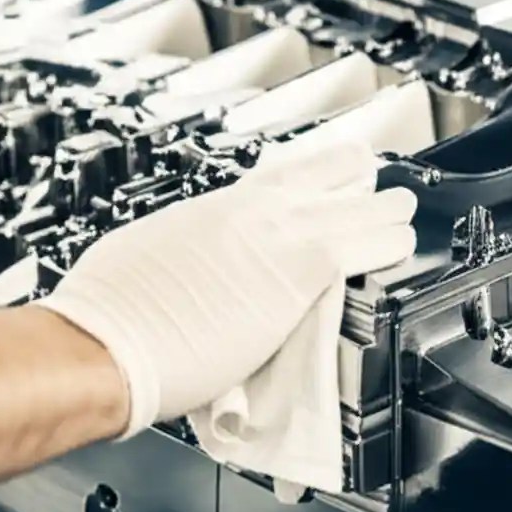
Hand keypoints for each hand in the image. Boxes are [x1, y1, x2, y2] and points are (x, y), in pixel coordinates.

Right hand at [37, 139, 417, 437]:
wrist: (107, 342)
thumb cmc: (109, 314)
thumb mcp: (145, 258)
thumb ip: (183, 256)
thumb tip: (182, 268)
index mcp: (215, 209)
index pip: (278, 175)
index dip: (311, 171)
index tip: (328, 170)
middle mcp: (251, 211)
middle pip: (323, 173)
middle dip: (355, 178)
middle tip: (376, 181)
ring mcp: (278, 237)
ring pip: (354, 206)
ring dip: (383, 210)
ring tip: (402, 213)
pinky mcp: (302, 272)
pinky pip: (365, 246)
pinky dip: (389, 242)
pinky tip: (403, 242)